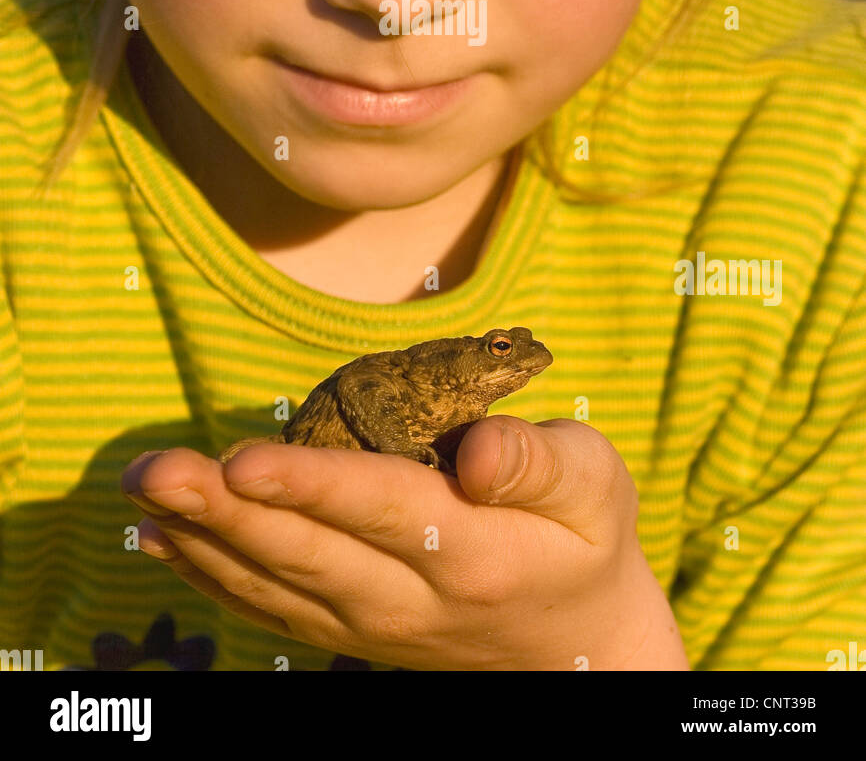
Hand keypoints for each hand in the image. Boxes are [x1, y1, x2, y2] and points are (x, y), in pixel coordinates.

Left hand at [121, 415, 687, 670]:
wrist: (584, 648)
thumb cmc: (587, 540)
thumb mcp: (594, 484)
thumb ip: (537, 462)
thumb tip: (474, 452)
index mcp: (473, 552)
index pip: (378, 512)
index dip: (309, 487)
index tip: (242, 462)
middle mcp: (410, 600)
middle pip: (304, 554)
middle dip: (222, 511)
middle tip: (153, 470)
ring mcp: (372, 626)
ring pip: (273, 585)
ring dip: (201, 539)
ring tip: (142, 491)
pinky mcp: (350, 632)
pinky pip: (269, 608)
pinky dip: (212, 574)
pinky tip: (165, 538)